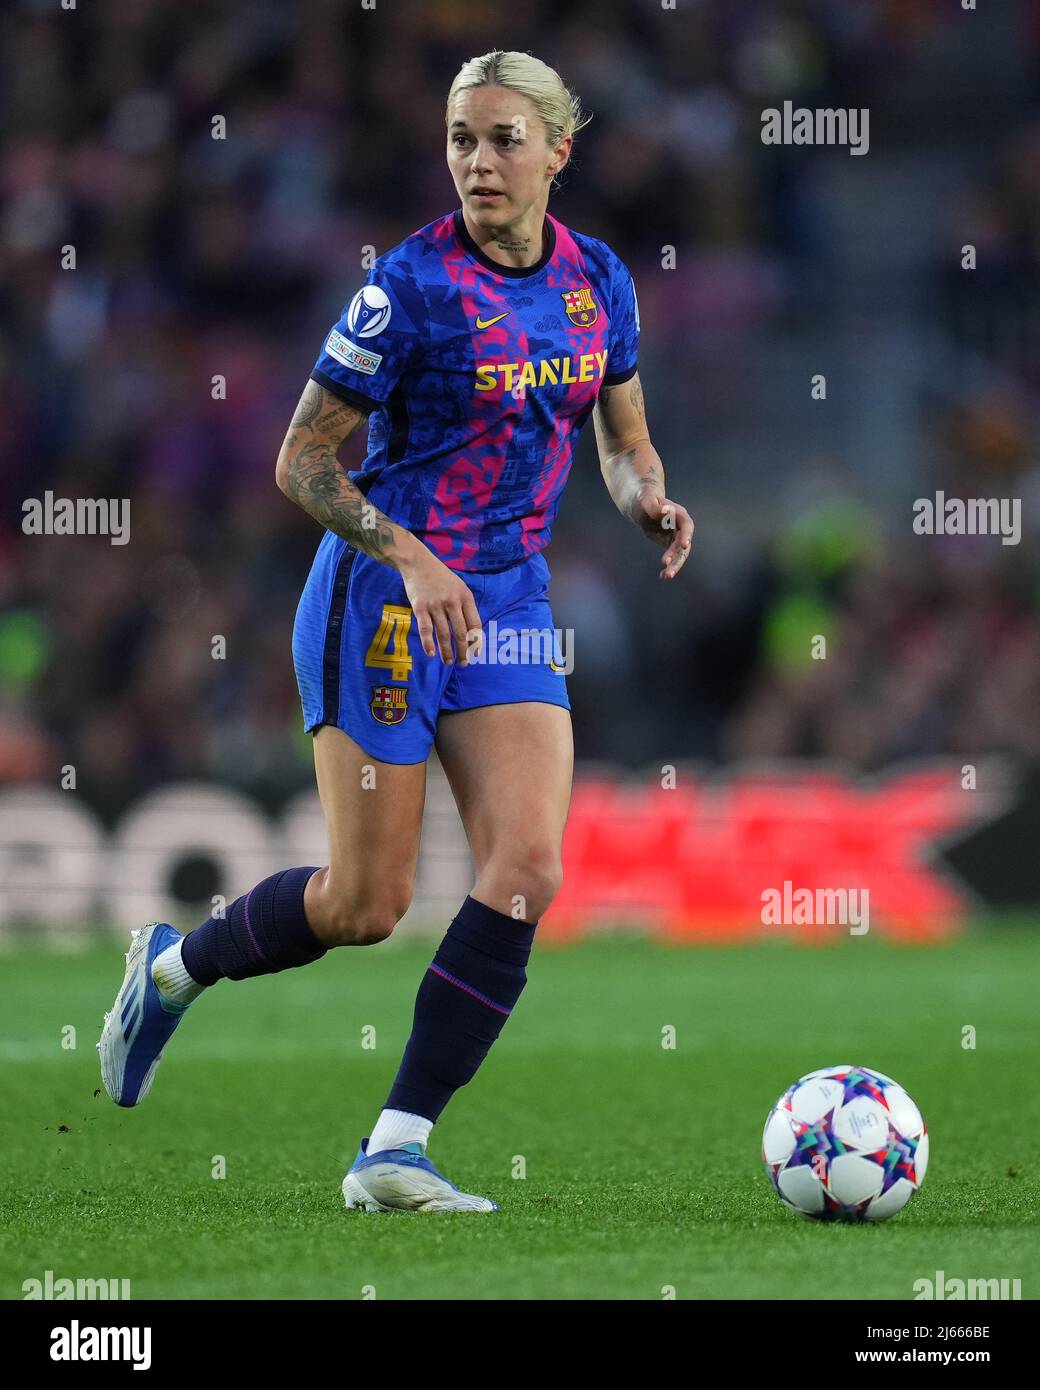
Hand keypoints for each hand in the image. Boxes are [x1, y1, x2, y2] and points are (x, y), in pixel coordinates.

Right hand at [398, 548, 481, 662]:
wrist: (418, 562)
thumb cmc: (440, 577)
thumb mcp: (459, 586)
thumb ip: (465, 606)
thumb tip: (471, 631)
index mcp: (465, 597)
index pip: (475, 624)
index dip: (476, 641)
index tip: (476, 654)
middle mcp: (452, 602)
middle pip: (461, 633)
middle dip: (463, 651)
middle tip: (463, 663)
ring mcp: (435, 605)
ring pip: (443, 634)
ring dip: (446, 651)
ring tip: (448, 662)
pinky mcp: (420, 607)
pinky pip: (425, 629)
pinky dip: (428, 643)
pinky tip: (431, 653)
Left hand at [634, 492, 694, 578]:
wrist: (641, 504)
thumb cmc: (645, 499)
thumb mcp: (647, 500)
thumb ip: (655, 506)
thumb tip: (666, 511)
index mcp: (679, 514)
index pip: (686, 526)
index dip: (686, 535)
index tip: (683, 545)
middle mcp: (681, 527)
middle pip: (684, 544)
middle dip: (677, 557)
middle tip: (669, 570)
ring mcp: (676, 536)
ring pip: (679, 553)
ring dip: (674, 565)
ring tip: (666, 576)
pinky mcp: (670, 543)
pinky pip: (672, 556)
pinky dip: (668, 565)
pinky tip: (662, 576)